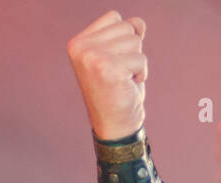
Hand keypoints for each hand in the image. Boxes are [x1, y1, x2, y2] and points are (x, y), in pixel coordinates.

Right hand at [67, 12, 147, 140]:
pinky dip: (141, 74)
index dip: (124, 39)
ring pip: (135, 42)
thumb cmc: (117, 93)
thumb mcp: (119, 59)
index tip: (115, 62)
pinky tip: (129, 86)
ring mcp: (93, 57)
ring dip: (137, 63)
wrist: (114, 127)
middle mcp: (82, 48)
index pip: (114, 17)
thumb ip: (126, 37)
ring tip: (124, 80)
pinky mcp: (109, 69)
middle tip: (121, 74)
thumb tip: (139, 22)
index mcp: (78, 43)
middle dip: (132, 51)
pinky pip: (141, 59)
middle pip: (126, 27)